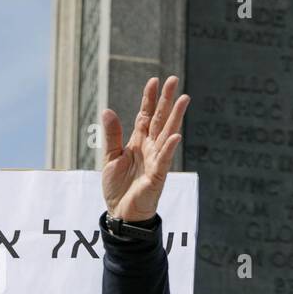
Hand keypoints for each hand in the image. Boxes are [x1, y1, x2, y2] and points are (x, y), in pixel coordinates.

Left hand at [101, 75, 189, 221]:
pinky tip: (176, 135)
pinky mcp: (158, 176)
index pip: (146, 115)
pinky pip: (164, 159)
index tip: (154, 81)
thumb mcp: (110, 157)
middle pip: (160, 119)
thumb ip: (112, 135)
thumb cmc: (118, 188)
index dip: (149, 99)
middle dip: (167, 100)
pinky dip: (170, 148)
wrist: (122, 214)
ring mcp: (156, 160)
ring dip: (176, 117)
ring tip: (184, 99)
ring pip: (168, 134)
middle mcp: (150, 148)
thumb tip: (108, 110)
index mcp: (138, 142)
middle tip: (174, 80)